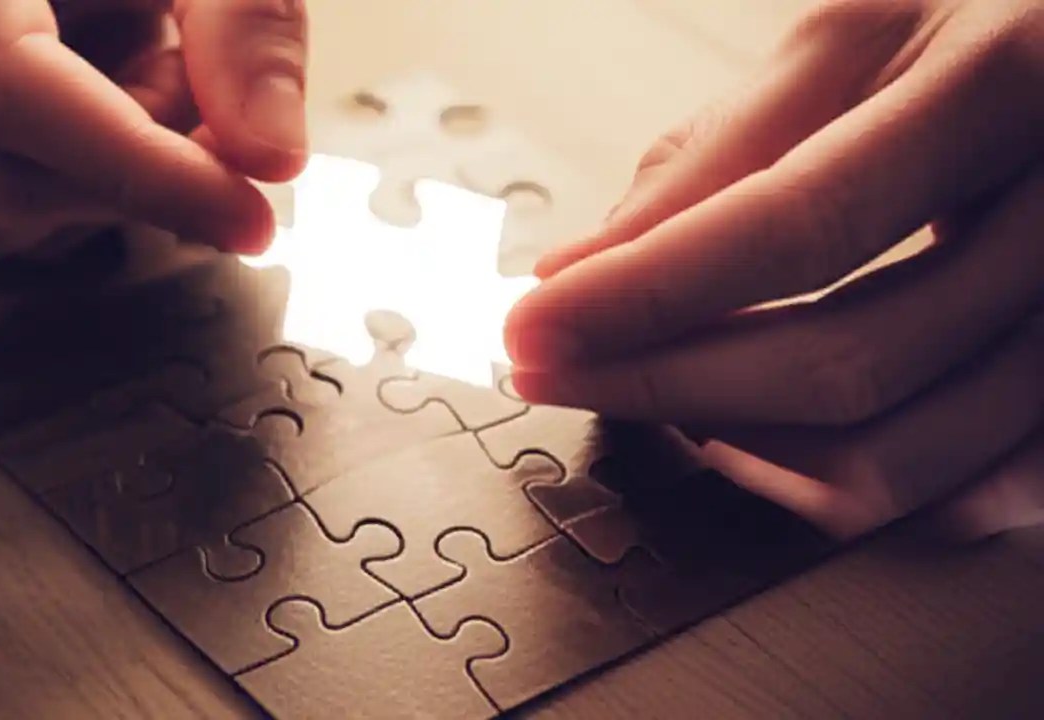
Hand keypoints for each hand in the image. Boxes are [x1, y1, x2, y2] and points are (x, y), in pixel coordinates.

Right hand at [0, 0, 309, 250]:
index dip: (139, 170)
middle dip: (129, 173)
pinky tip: (103, 69)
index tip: (245, 215)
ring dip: (101, 163)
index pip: (7, 89)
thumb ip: (240, 23)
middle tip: (214, 116)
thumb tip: (269, 152)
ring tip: (150, 56)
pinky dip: (66, 153)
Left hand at [504, 0, 1042, 540]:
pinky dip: (835, 485)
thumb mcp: (851, 42)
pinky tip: (759, 436)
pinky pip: (962, 498)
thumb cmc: (979, 35)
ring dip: (741, 447)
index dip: (648, 293)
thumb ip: (712, 155)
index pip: (799, 224)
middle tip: (554, 370)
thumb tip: (575, 270)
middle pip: (848, 361)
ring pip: (902, 457)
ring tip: (652, 394)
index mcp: (1007, 83)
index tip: (535, 326)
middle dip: (665, 385)